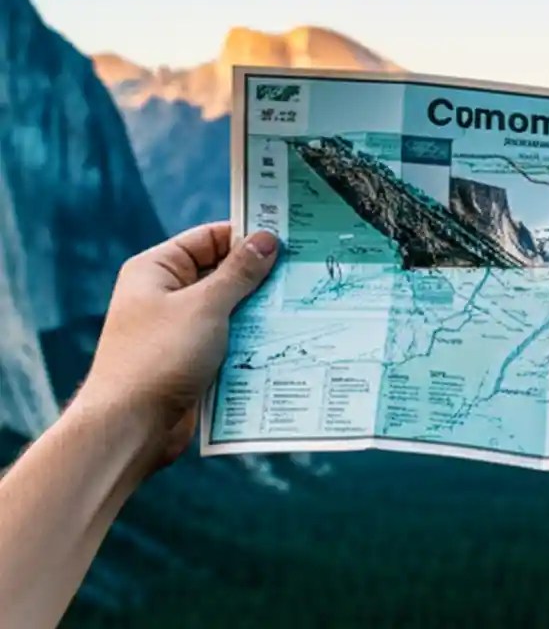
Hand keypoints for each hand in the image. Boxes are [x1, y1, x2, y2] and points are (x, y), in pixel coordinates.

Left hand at [76, 222, 278, 470]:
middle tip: (303, 275)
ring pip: (230, 310)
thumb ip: (239, 273)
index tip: (289, 240)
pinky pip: (229, 341)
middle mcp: (166, 295)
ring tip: (301, 308)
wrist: (130, 426)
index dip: (246, 237)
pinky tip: (284, 341)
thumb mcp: (205, 307)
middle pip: (222, 274)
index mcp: (156, 270)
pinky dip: (252, 341)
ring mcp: (180, 329)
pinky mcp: (192, 360)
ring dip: (259, 312)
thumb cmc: (158, 358)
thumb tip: (267, 240)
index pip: (209, 238)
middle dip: (260, 277)